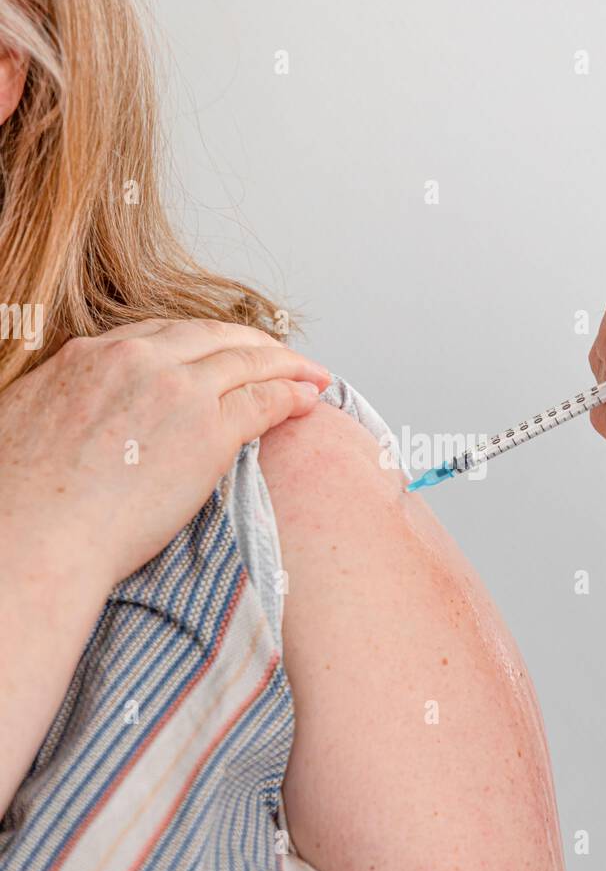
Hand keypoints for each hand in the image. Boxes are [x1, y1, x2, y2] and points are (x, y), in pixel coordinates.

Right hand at [0, 318, 330, 586]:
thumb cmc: (24, 503)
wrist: (36, 536)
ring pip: (247, 361)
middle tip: (281, 355)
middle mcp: (138, 361)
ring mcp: (177, 392)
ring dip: (287, 365)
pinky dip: (293, 395)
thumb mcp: (31, 423)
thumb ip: (69, 406)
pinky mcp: (209, 432)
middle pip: (213, 336)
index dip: (201, 342)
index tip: (219, 350)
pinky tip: (310, 399)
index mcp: (91, 356)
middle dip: (253, 343)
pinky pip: (265, 402)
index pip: (162, 334)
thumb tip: (78, 423)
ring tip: (311, 373)